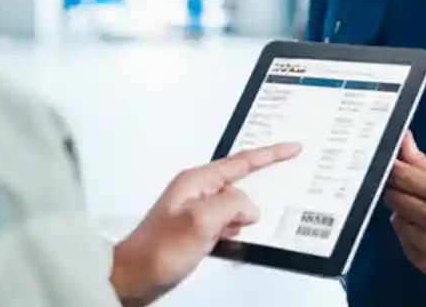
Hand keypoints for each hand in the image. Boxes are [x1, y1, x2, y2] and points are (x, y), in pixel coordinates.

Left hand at [111, 143, 301, 306]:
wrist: (133, 277)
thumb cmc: (157, 252)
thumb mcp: (200, 222)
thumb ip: (231, 206)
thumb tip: (250, 207)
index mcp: (196, 182)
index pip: (241, 162)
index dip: (270, 155)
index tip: (292, 148)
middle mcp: (195, 192)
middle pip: (239, 181)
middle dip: (261, 185)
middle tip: (286, 184)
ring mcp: (194, 211)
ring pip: (233, 204)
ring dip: (246, 213)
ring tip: (258, 222)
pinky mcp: (194, 230)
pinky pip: (225, 222)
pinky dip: (236, 229)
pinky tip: (237, 240)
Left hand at [385, 133, 425, 281]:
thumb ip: (425, 162)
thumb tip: (403, 143)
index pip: (400, 176)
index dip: (395, 169)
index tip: (396, 168)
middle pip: (393, 198)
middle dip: (402, 191)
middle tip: (418, 192)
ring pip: (395, 221)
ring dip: (405, 215)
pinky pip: (404, 245)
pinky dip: (411, 236)